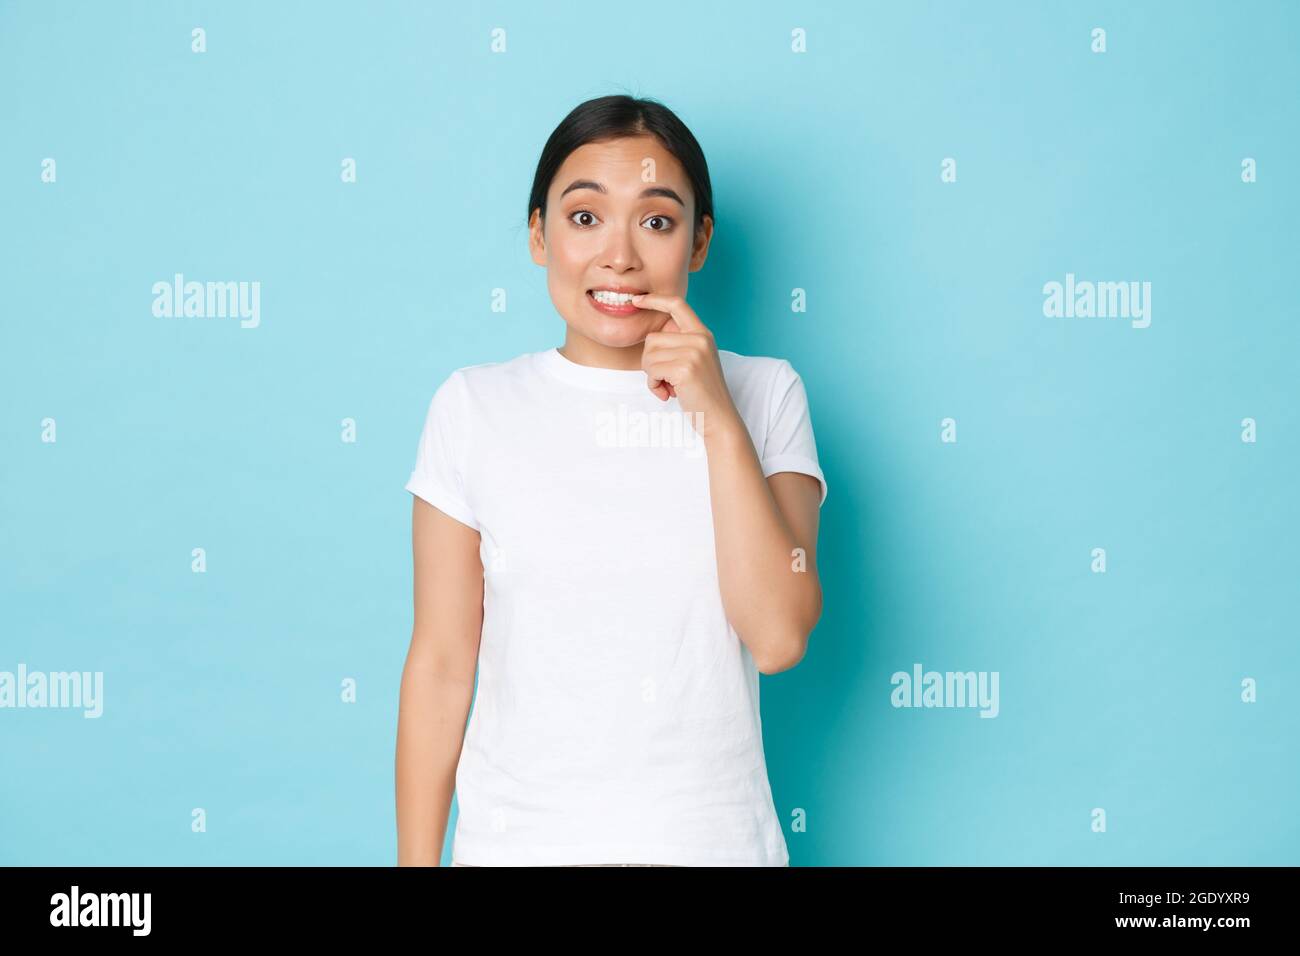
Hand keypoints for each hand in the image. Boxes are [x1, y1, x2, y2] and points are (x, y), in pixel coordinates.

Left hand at [632, 293, 739, 436]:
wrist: (719, 418)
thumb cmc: (702, 394)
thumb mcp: (695, 362)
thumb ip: (679, 345)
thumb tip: (652, 339)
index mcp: (703, 334)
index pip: (678, 304)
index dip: (655, 299)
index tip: (637, 299)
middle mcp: (700, 338)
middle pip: (652, 339)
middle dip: (651, 362)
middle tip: (666, 380)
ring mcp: (693, 352)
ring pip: (648, 356)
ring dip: (652, 376)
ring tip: (669, 387)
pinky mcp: (685, 368)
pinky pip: (651, 370)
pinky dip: (653, 385)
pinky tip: (668, 394)